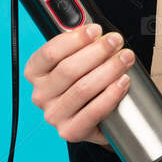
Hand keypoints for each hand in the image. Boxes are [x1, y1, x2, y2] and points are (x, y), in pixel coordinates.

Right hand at [22, 22, 135, 147]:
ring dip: (108, 70)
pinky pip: (94, 111)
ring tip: (125, 59)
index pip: (50, 52)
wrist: (92, 120)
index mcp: (36, 72)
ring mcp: (54, 115)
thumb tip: (95, 29)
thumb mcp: (76, 62)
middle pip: (69, 69)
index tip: (95, 30)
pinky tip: (122, 82)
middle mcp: (40, 94)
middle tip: (116, 42)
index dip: (75, 39)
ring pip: (83, 88)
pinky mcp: (70, 131)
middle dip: (97, 52)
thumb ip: (80, 45)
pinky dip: (111, 94)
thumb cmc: (84, 84)